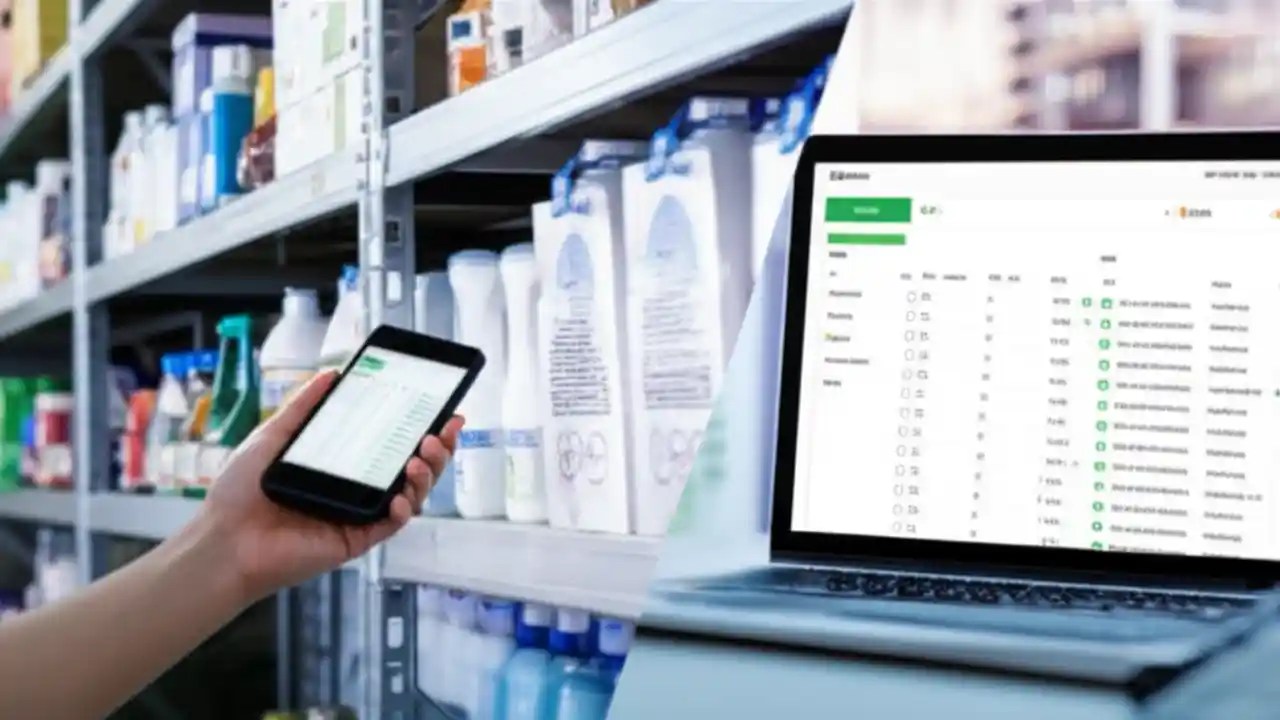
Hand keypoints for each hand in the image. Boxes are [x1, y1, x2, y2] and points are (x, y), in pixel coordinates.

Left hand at [197, 369, 463, 601]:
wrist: (225, 538)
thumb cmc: (241, 491)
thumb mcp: (273, 435)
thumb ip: (304, 407)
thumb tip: (331, 374)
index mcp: (342, 464)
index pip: (391, 444)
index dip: (421, 429)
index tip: (442, 412)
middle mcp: (356, 489)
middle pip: (411, 468)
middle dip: (435, 450)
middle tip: (441, 432)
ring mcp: (359, 514)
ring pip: (411, 495)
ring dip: (425, 475)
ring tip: (419, 457)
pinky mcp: (356, 539)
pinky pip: (391, 524)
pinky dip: (404, 509)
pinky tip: (400, 496)